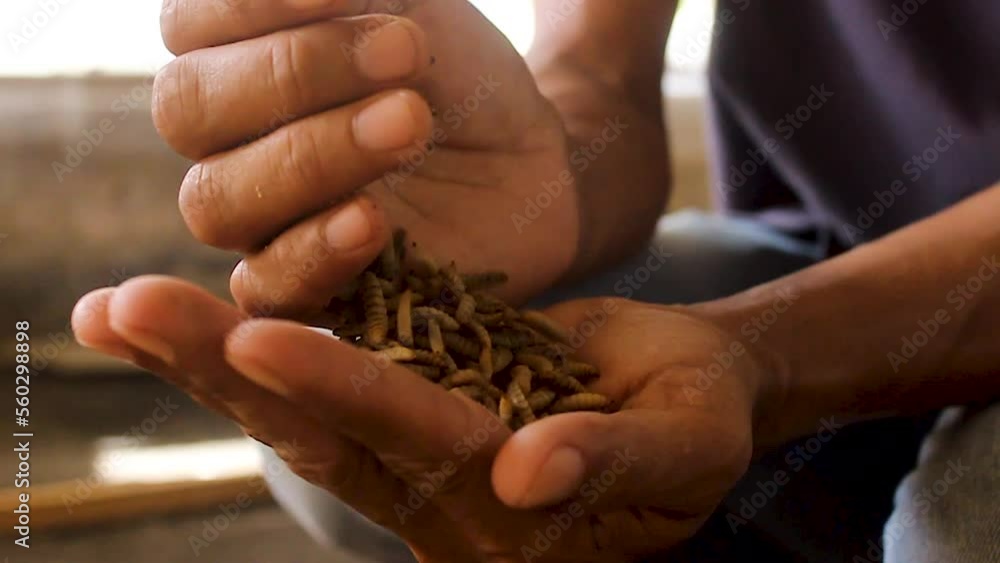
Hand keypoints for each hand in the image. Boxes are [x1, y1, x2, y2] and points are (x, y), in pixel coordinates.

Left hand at [73, 276, 780, 560]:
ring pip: (306, 405)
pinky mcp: (412, 401)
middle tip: (130, 311)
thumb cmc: (698, 422)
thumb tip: (525, 474)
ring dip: (213, 355)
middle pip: (325, 432)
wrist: (686, 390)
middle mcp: (439, 494)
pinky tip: (192, 310)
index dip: (344, 393)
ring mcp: (417, 450)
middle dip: (226, 371)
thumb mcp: (683, 445)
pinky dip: (258, 342)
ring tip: (125, 308)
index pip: (418, 447)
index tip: (262, 341)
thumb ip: (611, 461)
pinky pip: (329, 371)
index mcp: (506, 521)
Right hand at [154, 0, 579, 313]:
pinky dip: (313, 252)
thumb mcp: (416, 6)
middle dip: (293, 76)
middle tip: (404, 50)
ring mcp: (258, 220)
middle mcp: (227, 139)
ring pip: (218, 201)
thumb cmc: (457, 78)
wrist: (527, 164)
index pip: (188, 26)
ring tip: (411, 121)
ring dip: (312, 156)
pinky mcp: (302, 288)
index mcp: (233, 57)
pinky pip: (266, 287)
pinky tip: (372, 219)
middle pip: (187, 111)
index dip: (247, 6)